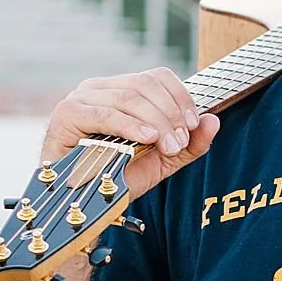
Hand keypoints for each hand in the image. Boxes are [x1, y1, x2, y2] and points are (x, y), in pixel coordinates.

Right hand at [39, 68, 219, 199]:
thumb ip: (189, 144)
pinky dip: (130, 125)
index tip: (192, 124)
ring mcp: (81, 98)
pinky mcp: (67, 113)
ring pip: (129, 98)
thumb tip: (214, 120)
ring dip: (156, 122)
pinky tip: (146, 138)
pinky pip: (105, 114)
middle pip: (145, 84)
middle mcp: (99, 88)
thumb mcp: (160, 162)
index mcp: (120, 91)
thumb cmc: (114, 179)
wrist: (78, 203)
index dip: (180, 96)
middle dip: (170, 113)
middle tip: (181, 142)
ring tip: (168, 147)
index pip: (156, 76)